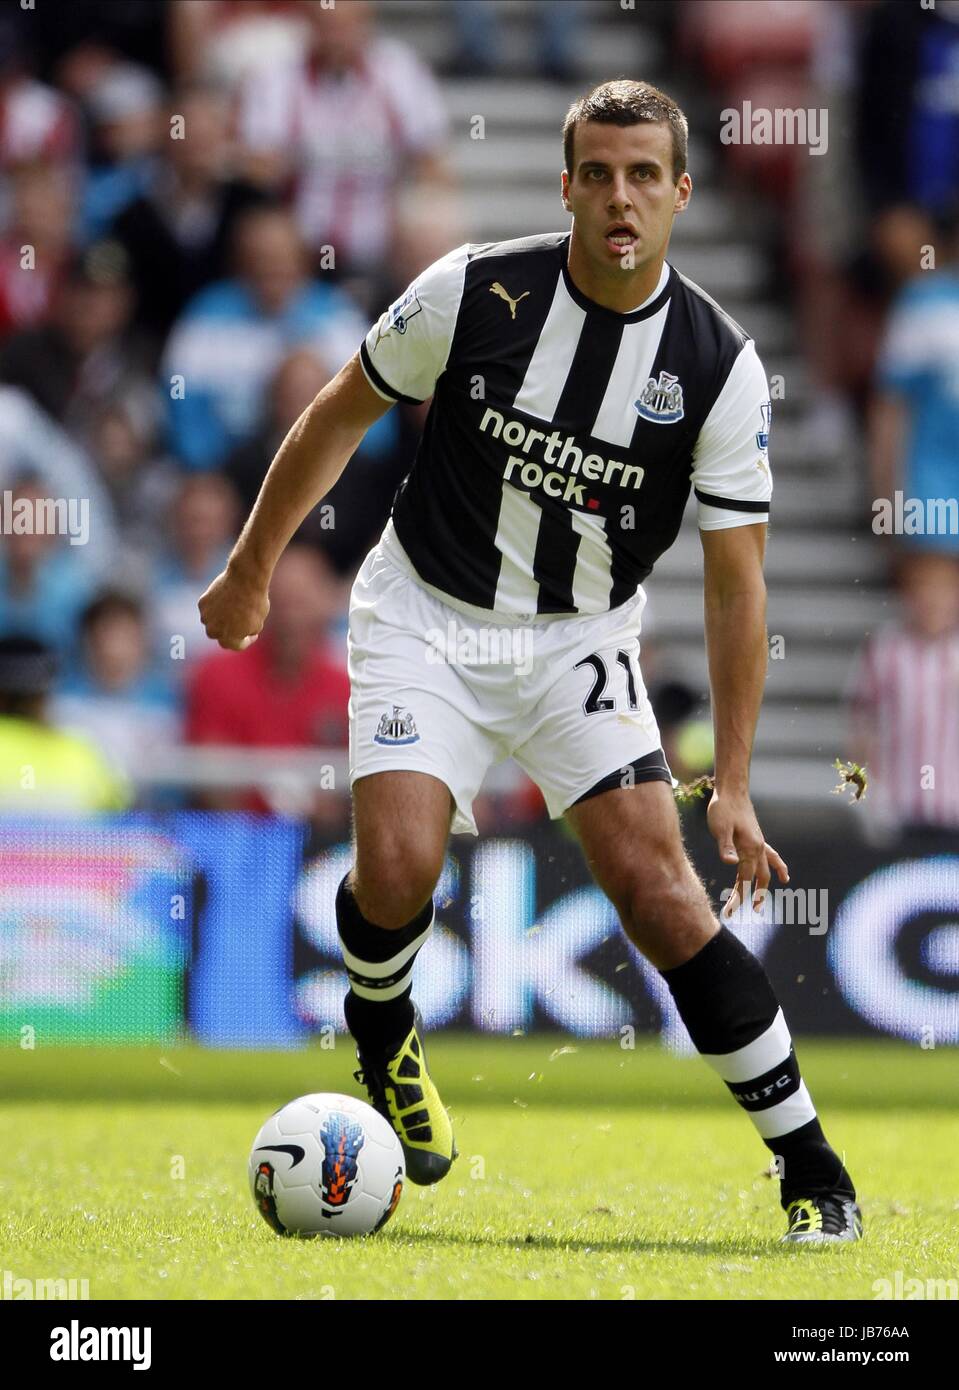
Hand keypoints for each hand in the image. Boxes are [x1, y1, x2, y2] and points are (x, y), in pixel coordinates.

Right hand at [198, 563, 269, 651]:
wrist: (246, 579)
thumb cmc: (256, 601)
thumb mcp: (258, 622)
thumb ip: (246, 630)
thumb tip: (240, 630)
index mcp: (229, 639)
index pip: (236, 646)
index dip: (246, 640)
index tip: (252, 633)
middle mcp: (214, 631)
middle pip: (220, 636)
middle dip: (229, 632)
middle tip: (237, 624)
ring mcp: (206, 617)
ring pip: (212, 622)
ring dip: (220, 619)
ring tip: (232, 608)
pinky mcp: (202, 603)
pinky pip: (208, 609)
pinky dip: (215, 606)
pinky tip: (225, 598)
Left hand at [706, 788, 788, 918]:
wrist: (732, 791)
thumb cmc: (723, 808)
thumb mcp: (720, 827)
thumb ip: (725, 845)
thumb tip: (731, 863)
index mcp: (750, 848)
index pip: (745, 879)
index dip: (739, 897)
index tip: (730, 911)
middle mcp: (759, 848)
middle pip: (758, 878)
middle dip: (752, 896)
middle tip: (748, 913)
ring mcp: (759, 844)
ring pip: (765, 871)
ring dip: (763, 887)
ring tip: (759, 905)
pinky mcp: (756, 839)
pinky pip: (771, 857)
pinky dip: (777, 868)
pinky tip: (783, 877)